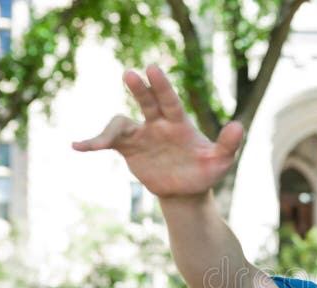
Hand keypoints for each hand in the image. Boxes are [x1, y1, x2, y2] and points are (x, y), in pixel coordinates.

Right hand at [72, 65, 242, 197]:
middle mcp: (157, 124)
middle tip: (130, 74)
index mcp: (179, 123)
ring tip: (99, 144)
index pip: (170, 101)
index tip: (152, 69)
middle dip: (139, 89)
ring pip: (121, 124)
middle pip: (147, 102)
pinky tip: (77, 146)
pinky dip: (93, 143)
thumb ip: (228, 144)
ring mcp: (141, 135)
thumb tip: (239, 126)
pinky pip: (107, 142)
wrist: (186, 190)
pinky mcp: (128, 149)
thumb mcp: (220, 162)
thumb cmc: (205, 172)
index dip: (162, 86)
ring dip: (109, 132)